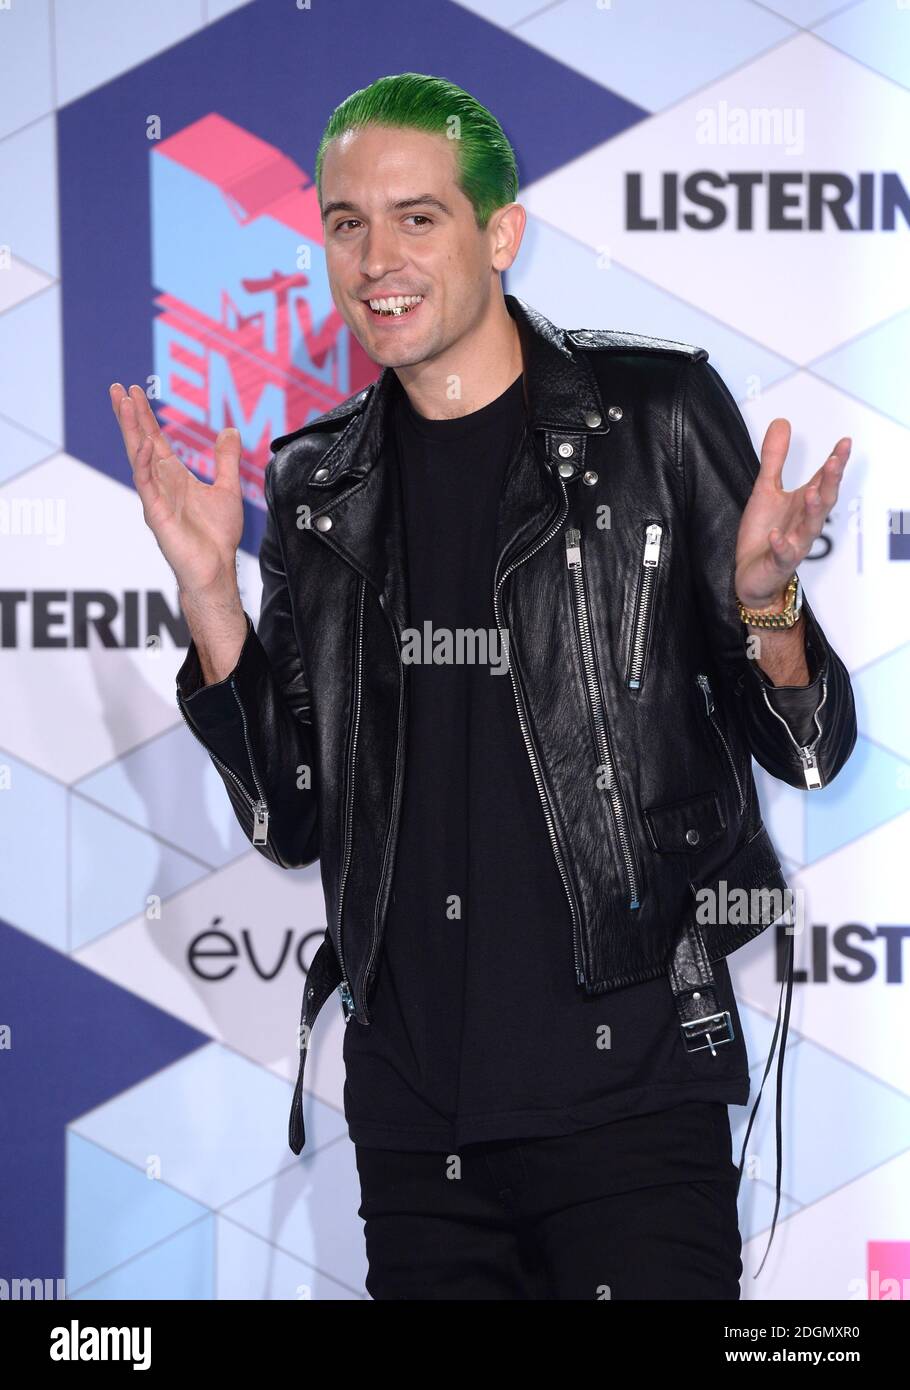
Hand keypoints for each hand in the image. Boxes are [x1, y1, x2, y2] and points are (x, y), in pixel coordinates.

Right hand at [109, 383, 243, 598]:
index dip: (145, 416)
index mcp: (174, 477)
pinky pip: (146, 484)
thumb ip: (226, 460)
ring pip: (137, 458)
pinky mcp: (156, 514)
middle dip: (128, 416)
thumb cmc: (217, 536)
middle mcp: (160, 484)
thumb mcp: (227, 488)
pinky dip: (144, 463)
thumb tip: (230, 430)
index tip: (135, 391)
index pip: (154, 439)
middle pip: (139, 442)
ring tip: (124, 404)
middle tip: (117, 388)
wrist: (216, 569)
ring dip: (131, 430)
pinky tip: (144, 443)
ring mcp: (155, 498)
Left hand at [735, 419, 850, 609]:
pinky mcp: (778, 562)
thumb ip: (774, 459)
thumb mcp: (765, 489)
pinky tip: (777, 535)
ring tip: (811, 493)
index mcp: (803, 504)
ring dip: (812, 510)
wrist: (753, 575)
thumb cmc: (763, 533)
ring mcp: (794, 543)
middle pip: (823, 501)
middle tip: (835, 462)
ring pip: (809, 527)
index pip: (823, 480)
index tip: (845, 443)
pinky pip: (783, 554)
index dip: (835, 462)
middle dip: (829, 482)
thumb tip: (783, 423)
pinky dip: (781, 545)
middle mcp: (804, 523)